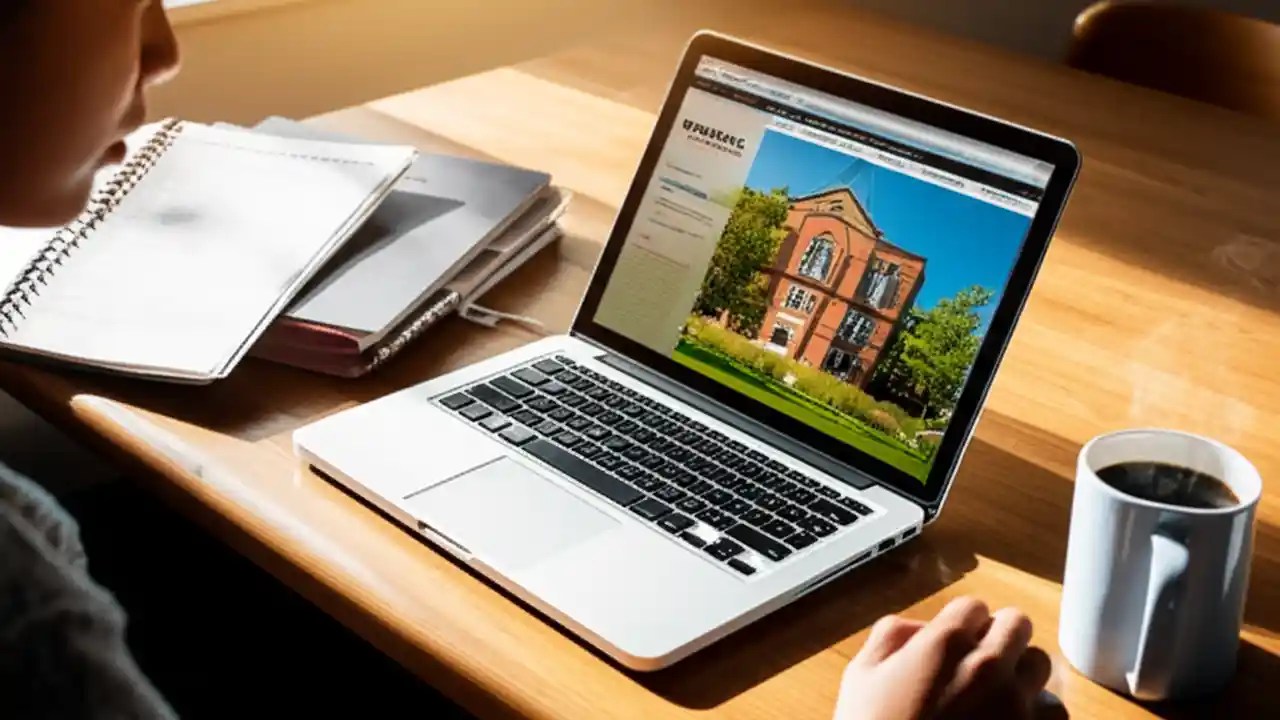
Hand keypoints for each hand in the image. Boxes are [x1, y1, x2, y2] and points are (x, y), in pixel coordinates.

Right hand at [833, 596, 1057, 719]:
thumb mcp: (861, 677)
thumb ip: (890, 637)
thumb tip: (922, 629)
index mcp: (945, 643)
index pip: (973, 606)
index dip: (960, 622)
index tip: (952, 642)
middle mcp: (989, 666)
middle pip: (1016, 624)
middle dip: (998, 636)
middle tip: (978, 660)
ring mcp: (1016, 705)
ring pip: (1040, 665)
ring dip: (1021, 674)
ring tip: (998, 694)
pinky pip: (1055, 713)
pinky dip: (1038, 714)